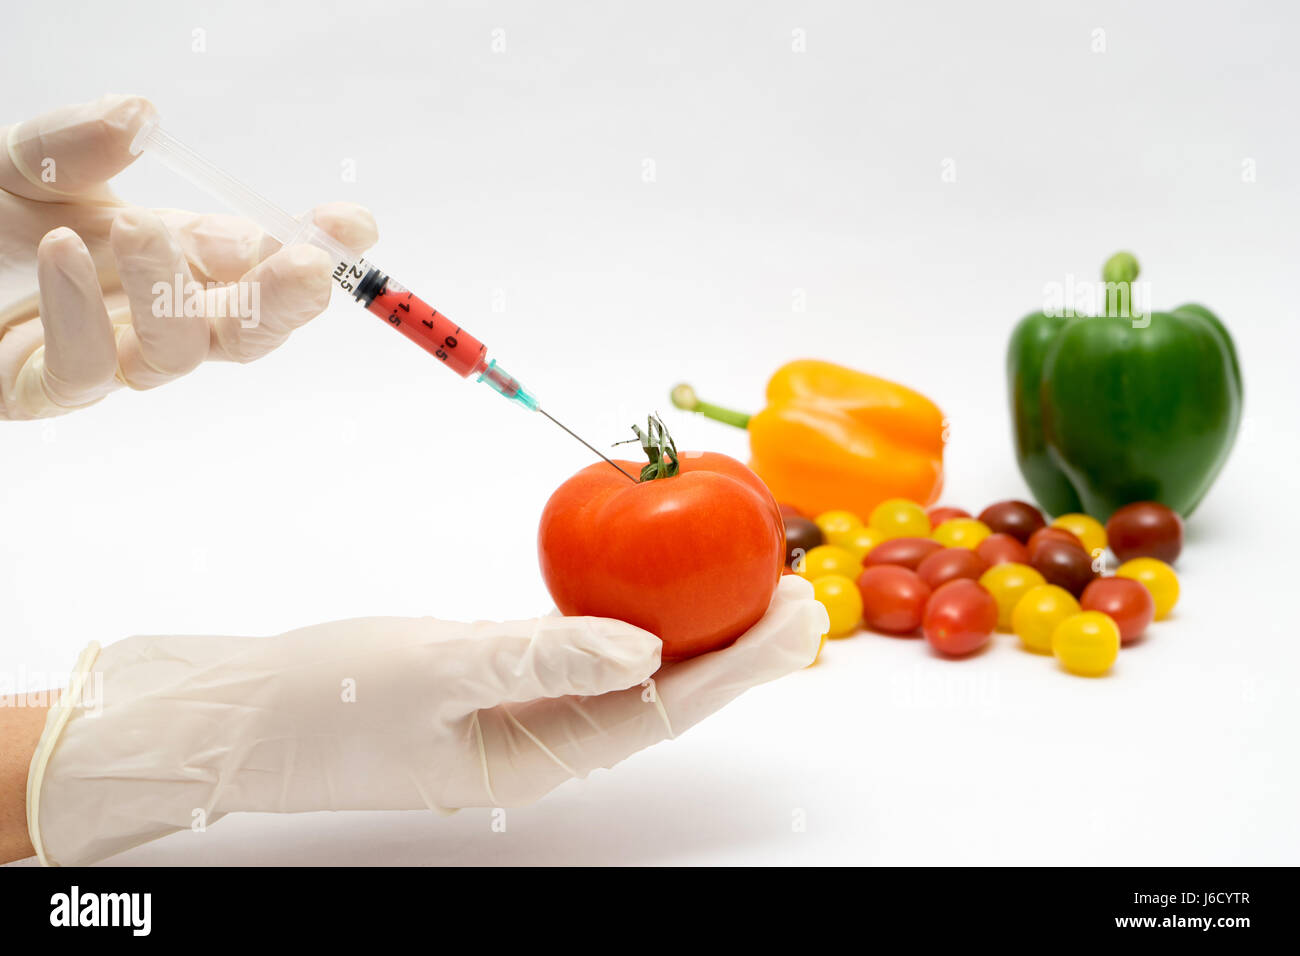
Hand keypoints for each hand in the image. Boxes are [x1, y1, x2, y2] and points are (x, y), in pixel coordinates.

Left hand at [0, 94, 377, 419]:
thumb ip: (78, 141)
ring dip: (178, 300)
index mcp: (171, 257)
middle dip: (285, 300)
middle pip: (246, 329)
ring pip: (179, 356)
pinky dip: (84, 317)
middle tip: (304, 266)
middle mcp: (151, 312)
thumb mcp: (24, 158)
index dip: (316, 247)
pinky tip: (70, 255)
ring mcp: (103, 355)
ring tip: (144, 234)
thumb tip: (144, 118)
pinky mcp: (42, 390)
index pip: (263, 262)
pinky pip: (84, 374)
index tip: (351, 224)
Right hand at [27, 576, 826, 864]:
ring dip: (698, 632)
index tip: (797, 623)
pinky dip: (635, 617)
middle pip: (668, 693)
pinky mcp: (506, 678)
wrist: (248, 716)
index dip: (740, 667)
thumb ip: (539, 655)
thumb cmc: (326, 705)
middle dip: (741, 651)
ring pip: (636, 670)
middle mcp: (550, 739)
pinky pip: (589, 650)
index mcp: (544, 755)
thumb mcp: (433, 670)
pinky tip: (663, 591)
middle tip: (806, 599)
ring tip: (757, 592)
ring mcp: (529, 711)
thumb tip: (645, 646)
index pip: (666, 709)